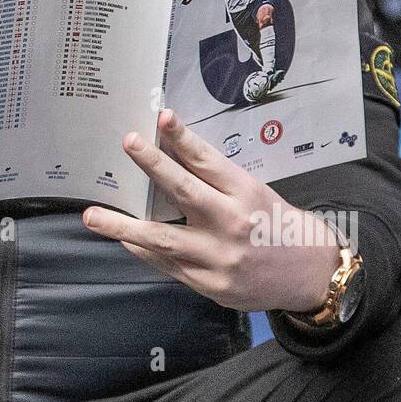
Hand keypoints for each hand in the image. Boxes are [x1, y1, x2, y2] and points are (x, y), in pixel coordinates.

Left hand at [81, 108, 342, 312]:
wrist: (309, 275)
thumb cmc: (278, 225)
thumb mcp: (256, 193)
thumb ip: (217, 182)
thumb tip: (171, 157)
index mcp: (247, 194)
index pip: (209, 161)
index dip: (183, 138)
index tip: (162, 117)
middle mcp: (232, 223)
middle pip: (184, 191)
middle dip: (153, 165)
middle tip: (127, 143)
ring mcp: (218, 257)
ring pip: (162, 239)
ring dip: (122, 227)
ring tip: (91, 216)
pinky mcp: (209, 284)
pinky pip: (167, 264)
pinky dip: (143, 250)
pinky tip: (123, 238)